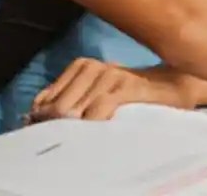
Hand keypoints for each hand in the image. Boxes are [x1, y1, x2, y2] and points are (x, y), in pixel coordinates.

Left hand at [29, 58, 190, 122]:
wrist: (171, 85)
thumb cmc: (131, 94)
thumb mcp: (96, 92)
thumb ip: (68, 98)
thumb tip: (35, 114)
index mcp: (81, 66)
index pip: (46, 99)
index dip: (43, 119)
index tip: (50, 133)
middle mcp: (93, 67)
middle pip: (58, 107)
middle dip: (58, 126)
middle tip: (67, 140)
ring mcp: (111, 75)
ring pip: (75, 109)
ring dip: (75, 128)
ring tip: (83, 137)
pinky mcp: (128, 86)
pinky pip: (100, 107)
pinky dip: (94, 122)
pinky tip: (99, 130)